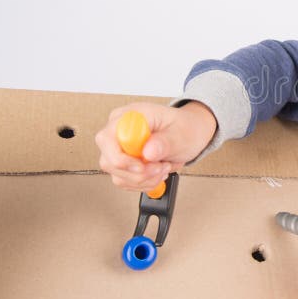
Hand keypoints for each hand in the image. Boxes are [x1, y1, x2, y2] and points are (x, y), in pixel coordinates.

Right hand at [95, 101, 216, 191]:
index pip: (107, 138)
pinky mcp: (123, 162)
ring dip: (145, 179)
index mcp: (130, 115)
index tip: (143, 167)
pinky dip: (144, 182)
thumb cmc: (185, 127)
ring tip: (164, 168)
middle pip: (110, 161)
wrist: (190, 132)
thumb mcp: (182, 133)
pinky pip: (125, 181)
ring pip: (118, 175)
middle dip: (139, 173)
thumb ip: (165, 142)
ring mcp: (119, 147)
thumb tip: (148, 151)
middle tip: (161, 168)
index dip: (122, 158)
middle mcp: (119, 130)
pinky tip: (157, 173)